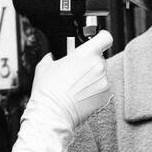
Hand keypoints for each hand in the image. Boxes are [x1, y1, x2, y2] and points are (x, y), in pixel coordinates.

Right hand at [3, 32, 112, 151]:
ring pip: (101, 74)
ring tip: (76, 87)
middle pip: (100, 58)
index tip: (97, 41)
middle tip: (76, 72)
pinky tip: (80, 95)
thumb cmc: (48, 91)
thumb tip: (54, 56)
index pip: (105, 37)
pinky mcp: (106, 96)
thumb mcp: (45, 66)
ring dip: (92, 78)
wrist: (52, 114)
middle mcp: (99, 66)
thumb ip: (55, 56)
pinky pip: (102, 89)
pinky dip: (95, 91)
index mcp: (86, 53)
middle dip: (89, 64)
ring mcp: (104, 82)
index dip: (100, 38)